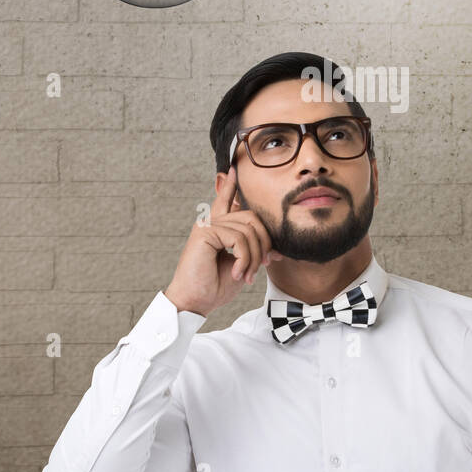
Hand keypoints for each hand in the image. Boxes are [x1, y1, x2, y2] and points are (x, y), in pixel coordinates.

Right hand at [164, 165, 280, 317]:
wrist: (195, 302)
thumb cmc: (214, 287)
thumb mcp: (242, 266)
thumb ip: (255, 252)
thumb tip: (277, 250)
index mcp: (218, 228)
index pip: (226, 201)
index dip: (230, 186)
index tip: (233, 170)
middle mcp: (212, 222)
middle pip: (252, 217)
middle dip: (264, 243)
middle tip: (262, 266)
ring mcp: (208, 225)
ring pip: (248, 230)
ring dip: (254, 257)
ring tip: (247, 275)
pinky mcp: (206, 232)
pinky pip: (239, 238)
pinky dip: (244, 258)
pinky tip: (238, 273)